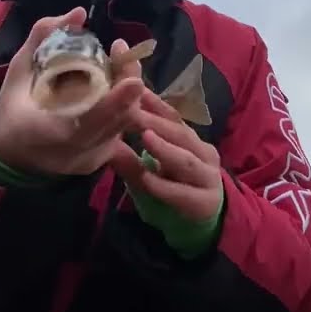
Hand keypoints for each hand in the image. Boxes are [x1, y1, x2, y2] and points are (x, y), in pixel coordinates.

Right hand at [0, 7, 146, 176]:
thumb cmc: (11, 110)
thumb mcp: (18, 71)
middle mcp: (71, 153)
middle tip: (123, 53)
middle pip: (115, 122)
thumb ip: (44, 38)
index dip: (113, 103)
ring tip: (120, 65)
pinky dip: (120, 108)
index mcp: (44, 132)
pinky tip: (114, 89)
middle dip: (128, 85)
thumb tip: (78, 13)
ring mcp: (86, 161)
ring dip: (128, 94)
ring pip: (121, 127)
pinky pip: (118, 133)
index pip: (87, 123)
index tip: (133, 80)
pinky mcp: (96, 163)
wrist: (8, 155)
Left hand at [110, 90, 223, 222]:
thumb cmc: (175, 189)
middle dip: (157, 123)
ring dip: (165, 148)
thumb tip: (103, 135)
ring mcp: (207, 178)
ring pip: (186, 161)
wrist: (203, 222)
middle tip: (133, 111)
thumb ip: (130, 156)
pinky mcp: (203, 203)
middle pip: (181, 134)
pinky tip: (147, 178)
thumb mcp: (151, 170)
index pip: (173, 118)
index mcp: (192, 141)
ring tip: (145, 137)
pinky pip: (183, 193)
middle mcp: (204, 154)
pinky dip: (164, 185)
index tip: (134, 89)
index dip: (155, 103)